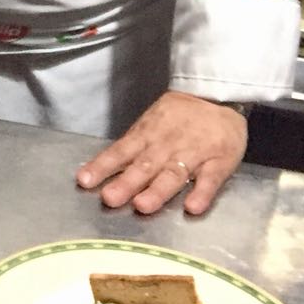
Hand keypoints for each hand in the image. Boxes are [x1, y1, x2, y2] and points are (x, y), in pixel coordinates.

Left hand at [75, 91, 248, 216]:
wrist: (217, 96)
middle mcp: (166, 145)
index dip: (103, 165)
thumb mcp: (151, 122)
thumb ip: (132, 147)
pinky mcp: (219, 162)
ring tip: (143, 206)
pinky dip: (201, 193)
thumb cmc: (179, 116)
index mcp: (147, 134)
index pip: (121, 151)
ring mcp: (194, 153)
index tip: (85, 181)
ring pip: (173, 173)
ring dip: (158, 190)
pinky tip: (192, 207)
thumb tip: (102, 169)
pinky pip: (211, 179)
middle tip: (109, 198)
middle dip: (126, 183)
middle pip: (145, 166)